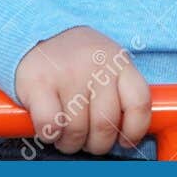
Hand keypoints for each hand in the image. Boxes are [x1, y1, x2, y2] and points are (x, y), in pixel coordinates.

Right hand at [13, 26, 151, 154]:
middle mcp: (96, 65)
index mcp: (119, 62)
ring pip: (77, 130)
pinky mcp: (38, 82)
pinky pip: (50, 125)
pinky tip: (49, 127)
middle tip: (87, 140)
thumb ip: (121, 94)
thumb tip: (127, 136)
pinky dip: (49, 134)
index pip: (139, 103)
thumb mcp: (108, 66)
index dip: (134, 130)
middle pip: (105, 125)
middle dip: (96, 144)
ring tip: (65, 134)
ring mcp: (68, 72)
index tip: (124, 141)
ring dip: (70, 143)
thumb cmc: (77, 61)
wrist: (36, 32)